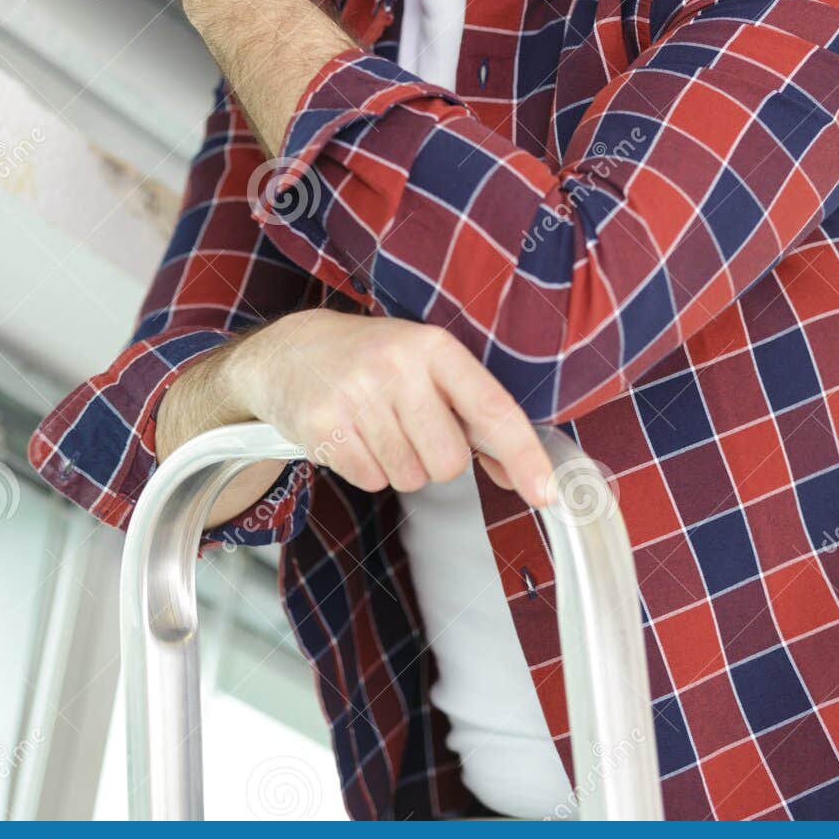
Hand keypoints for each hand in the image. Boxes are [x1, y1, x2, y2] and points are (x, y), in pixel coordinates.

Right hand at [233, 311, 556, 507]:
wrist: (290, 352)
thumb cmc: (375, 360)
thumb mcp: (428, 365)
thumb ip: (476, 414)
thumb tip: (525, 475)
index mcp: (434, 347)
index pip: (491, 408)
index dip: (524, 455)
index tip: (547, 492)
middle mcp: (397, 367)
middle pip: (449, 462)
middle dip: (437, 458)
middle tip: (410, 426)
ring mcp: (356, 397)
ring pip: (410, 477)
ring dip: (399, 463)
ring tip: (376, 425)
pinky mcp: (323, 427)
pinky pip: (371, 482)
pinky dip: (367, 469)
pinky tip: (353, 435)